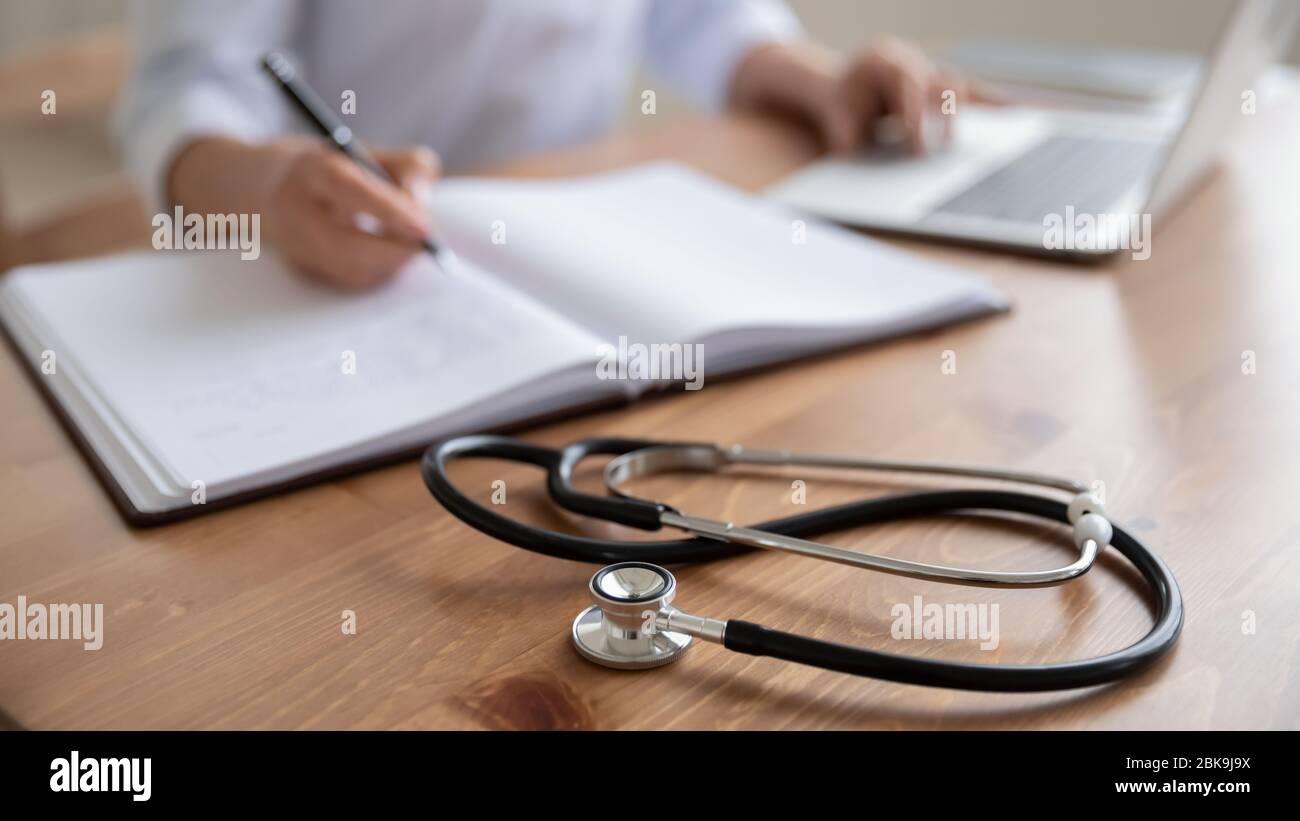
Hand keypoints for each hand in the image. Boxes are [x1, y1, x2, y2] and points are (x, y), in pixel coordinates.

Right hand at [168, 137, 439, 288]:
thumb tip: (422, 205)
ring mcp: (294, 247)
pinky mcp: (302, 271)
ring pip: (354, 271)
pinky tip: (386, 252)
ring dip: (392, 262)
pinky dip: (379, 270)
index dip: (390, 211)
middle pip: (348, 246)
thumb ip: (408, 167)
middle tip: (427, 242)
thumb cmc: (331, 166)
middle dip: (397, 250)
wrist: (263, 187)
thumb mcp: (370, 151)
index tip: (425, 226)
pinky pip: (352, 281)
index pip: (348, 190)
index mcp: (309, 170)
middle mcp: (293, 211)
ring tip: (407, 241)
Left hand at [732, 39, 984, 156]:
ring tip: (982, 132)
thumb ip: (850, 139)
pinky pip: (968, 91)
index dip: (916, 118)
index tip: (919, 150)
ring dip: (968, 111)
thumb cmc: (839, 108)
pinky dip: (989, 101)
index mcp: (882, 60)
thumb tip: (870, 160)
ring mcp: (927, 69)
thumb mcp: (837, 123)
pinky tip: (1013, 111)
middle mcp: (910, 59)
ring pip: (957, 87)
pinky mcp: (938, 84)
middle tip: (931, 157)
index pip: (909, 84)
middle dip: (941, 123)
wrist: (836, 86)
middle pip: (942, 85)